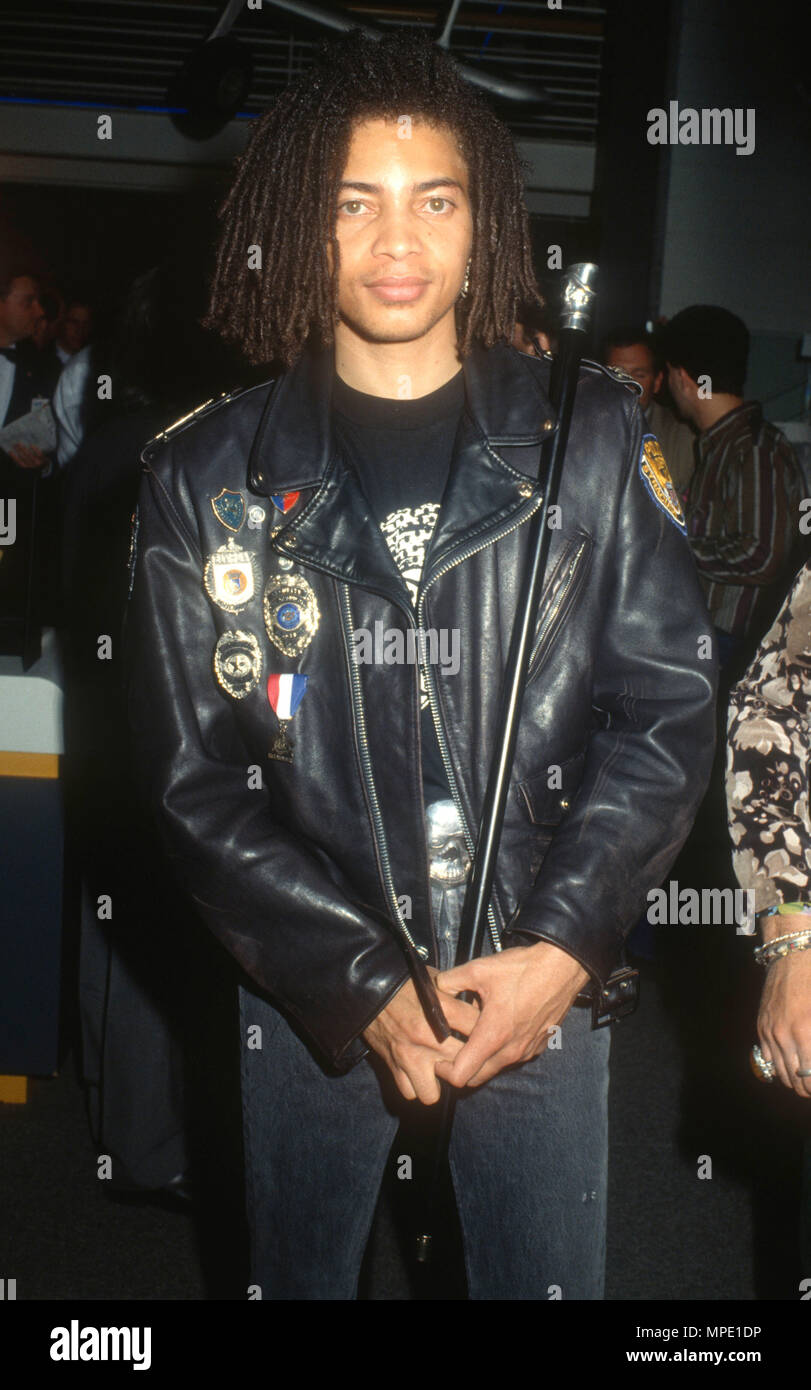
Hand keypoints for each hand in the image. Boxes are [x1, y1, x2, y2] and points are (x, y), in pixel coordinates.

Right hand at [9, 443, 47, 469]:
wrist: (48, 468)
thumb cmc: (36, 465)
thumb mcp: (29, 465)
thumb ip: (24, 460)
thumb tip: (16, 452)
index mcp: (28, 467)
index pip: (19, 462)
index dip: (14, 457)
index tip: (10, 451)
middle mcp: (32, 466)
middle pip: (24, 457)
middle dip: (19, 450)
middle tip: (15, 444)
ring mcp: (38, 463)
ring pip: (30, 455)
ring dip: (24, 449)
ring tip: (20, 443)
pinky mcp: (43, 459)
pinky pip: (38, 454)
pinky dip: (35, 450)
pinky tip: (31, 445)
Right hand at [363, 969, 479, 1104]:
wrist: (367, 987)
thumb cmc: (403, 983)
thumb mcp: (432, 982)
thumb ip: (455, 998)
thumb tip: (479, 1009)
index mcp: (441, 1011)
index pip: (478, 1029)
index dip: (488, 1031)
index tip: (488, 1033)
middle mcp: (428, 1038)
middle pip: (464, 1066)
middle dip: (468, 1063)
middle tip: (466, 1056)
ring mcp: (409, 1056)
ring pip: (433, 1092)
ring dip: (437, 1083)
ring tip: (439, 1069)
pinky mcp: (393, 1066)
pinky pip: (410, 1092)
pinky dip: (414, 1085)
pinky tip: (419, 1071)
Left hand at [434, 941, 589, 1088]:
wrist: (562, 966)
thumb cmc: (523, 969)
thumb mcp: (478, 969)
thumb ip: (449, 982)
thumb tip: (435, 989)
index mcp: (493, 1036)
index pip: (462, 1075)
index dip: (444, 1071)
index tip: (437, 1059)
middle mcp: (511, 1050)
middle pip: (477, 1078)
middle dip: (460, 1070)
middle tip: (449, 1052)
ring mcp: (527, 1050)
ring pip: (496, 1067)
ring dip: (482, 1059)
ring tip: (473, 1035)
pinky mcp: (539, 1045)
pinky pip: (514, 1056)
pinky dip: (501, 1050)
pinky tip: (498, 1027)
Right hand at [757, 938, 810, 1099]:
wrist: (792, 958)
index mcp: (805, 1033)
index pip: (809, 1077)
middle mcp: (784, 1037)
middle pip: (796, 1081)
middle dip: (808, 1087)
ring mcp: (770, 1032)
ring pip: (781, 1074)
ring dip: (795, 1081)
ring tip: (806, 1078)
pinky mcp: (761, 1027)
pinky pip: (769, 1059)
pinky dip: (781, 1067)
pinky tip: (792, 1063)